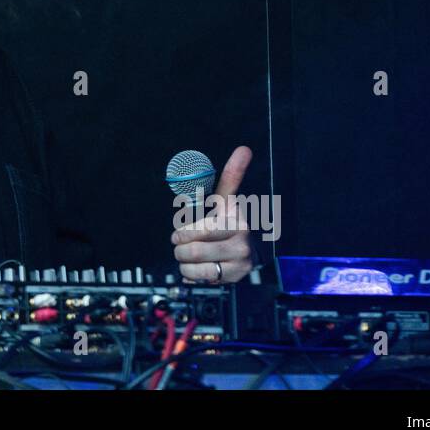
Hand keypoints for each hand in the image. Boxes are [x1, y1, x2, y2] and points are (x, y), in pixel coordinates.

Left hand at [171, 145, 253, 284]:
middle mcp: (241, 246)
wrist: (250, 249)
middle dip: (180, 249)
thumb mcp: (227, 200)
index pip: (202, 230)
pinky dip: (191, 275)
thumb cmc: (230, 221)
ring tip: (187, 257)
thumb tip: (244, 149)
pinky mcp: (233, 280)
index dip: (184, 232)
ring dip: (184, 263)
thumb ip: (231, 175)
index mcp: (237, 223)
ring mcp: (238, 265)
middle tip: (180, 246)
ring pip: (195, 269)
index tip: (179, 233)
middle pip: (194, 252)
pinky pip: (200, 280)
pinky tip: (196, 267)